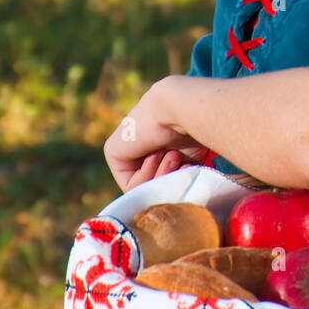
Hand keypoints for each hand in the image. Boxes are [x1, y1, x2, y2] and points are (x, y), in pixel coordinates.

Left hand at [103, 77, 210, 192]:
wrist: (181, 109)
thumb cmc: (194, 128)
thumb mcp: (190, 159)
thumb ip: (181, 176)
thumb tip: (180, 199)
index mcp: (158, 145)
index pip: (162, 179)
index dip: (177, 182)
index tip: (190, 169)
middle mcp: (141, 147)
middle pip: (153, 184)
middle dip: (169, 178)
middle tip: (181, 162)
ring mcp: (126, 150)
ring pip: (143, 186)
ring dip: (161, 175)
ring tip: (173, 155)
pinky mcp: (113, 152)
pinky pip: (129, 184)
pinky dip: (145, 175)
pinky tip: (155, 154)